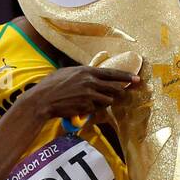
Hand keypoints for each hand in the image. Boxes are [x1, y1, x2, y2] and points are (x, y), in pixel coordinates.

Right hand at [25, 65, 139, 123]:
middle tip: (123, 95)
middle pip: (115, 88)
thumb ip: (82, 73)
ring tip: (92, 101)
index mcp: (86, 71)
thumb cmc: (52, 85)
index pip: (111, 73)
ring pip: (108, 100)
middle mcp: (90, 81)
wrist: (43, 100)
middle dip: (120, 92)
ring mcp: (89, 94)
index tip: (137, 79)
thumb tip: (92, 73)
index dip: (126, 77)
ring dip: (104, 102)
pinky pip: (97, 109)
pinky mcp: (87, 106)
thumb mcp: (67, 72)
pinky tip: (83, 107)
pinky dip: (94, 109)